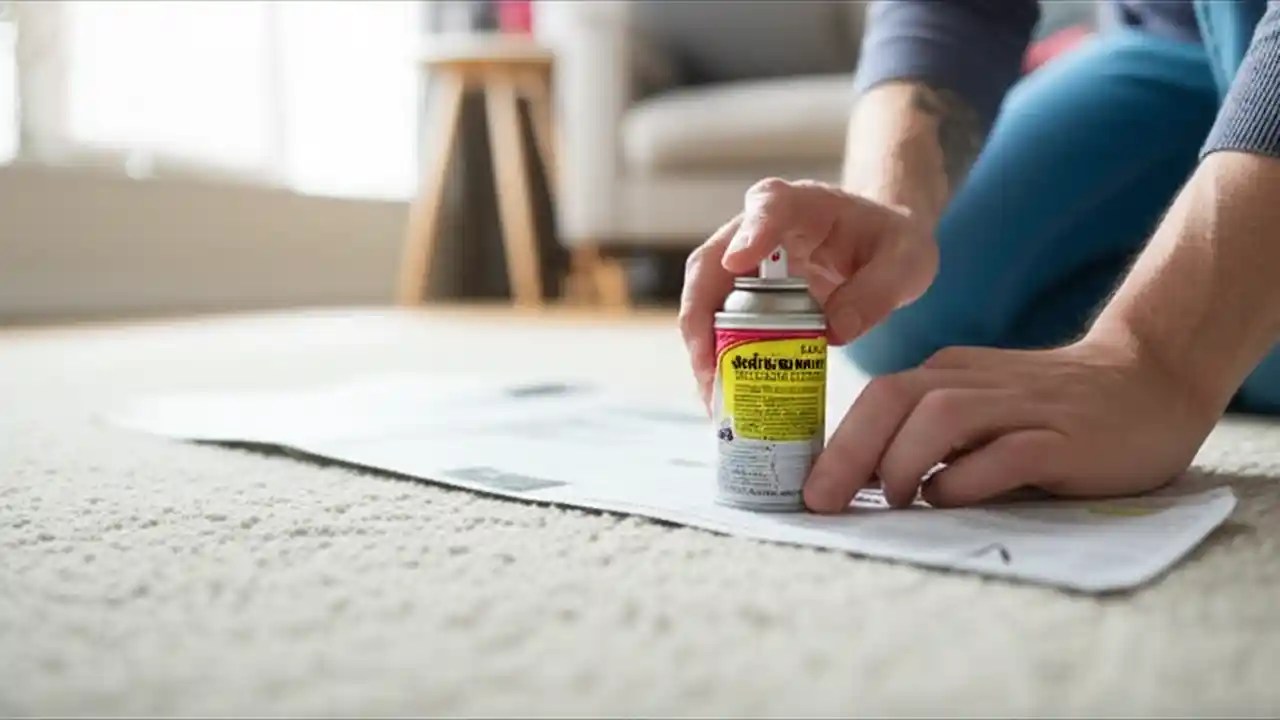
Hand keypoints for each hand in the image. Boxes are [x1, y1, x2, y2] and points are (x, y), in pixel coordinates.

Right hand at [679, 178, 938, 405]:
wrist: (880, 243)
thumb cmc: (889, 242)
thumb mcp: (905, 261)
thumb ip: (877, 291)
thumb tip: (832, 332)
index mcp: (802, 204)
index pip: (768, 207)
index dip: (748, 233)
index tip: (736, 261)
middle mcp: (759, 228)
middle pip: (712, 264)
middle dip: (701, 319)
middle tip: (709, 369)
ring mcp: (744, 262)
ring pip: (705, 298)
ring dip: (701, 347)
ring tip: (713, 395)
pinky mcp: (743, 293)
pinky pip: (717, 322)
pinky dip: (717, 358)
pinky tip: (724, 394)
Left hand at [803, 336, 1223, 511]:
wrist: (1151, 380)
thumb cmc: (1050, 410)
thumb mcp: (980, 411)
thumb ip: (928, 437)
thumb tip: (859, 486)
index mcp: (949, 374)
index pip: (876, 398)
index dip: (835, 442)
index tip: (806, 488)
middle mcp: (977, 382)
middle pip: (893, 399)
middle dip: (847, 452)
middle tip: (822, 501)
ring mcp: (1022, 406)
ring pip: (939, 418)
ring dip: (902, 462)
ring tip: (894, 500)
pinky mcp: (1064, 437)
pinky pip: (1005, 453)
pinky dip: (967, 478)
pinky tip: (951, 499)